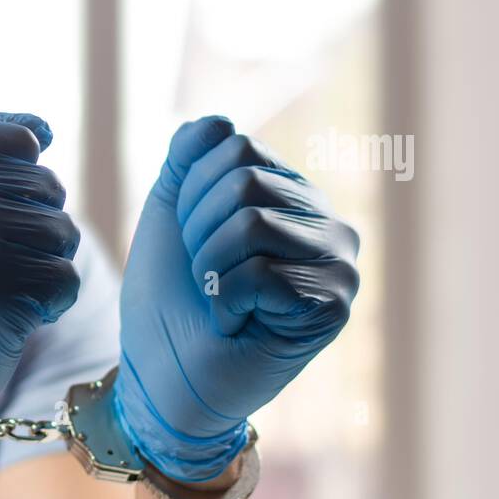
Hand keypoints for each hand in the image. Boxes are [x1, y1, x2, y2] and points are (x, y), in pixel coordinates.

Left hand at [115, 116, 359, 481]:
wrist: (161, 376)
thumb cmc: (167, 301)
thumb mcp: (171, 214)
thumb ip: (191, 159)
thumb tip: (217, 122)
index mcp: (290, 193)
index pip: (234, 144)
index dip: (189, 195)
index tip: (193, 243)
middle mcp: (326, 222)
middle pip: (243, 179)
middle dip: (198, 233)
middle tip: (206, 279)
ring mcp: (338, 264)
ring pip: (251, 221)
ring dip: (210, 268)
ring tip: (220, 300)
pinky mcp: (332, 306)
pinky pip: (260, 271)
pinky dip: (226, 300)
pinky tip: (237, 324)